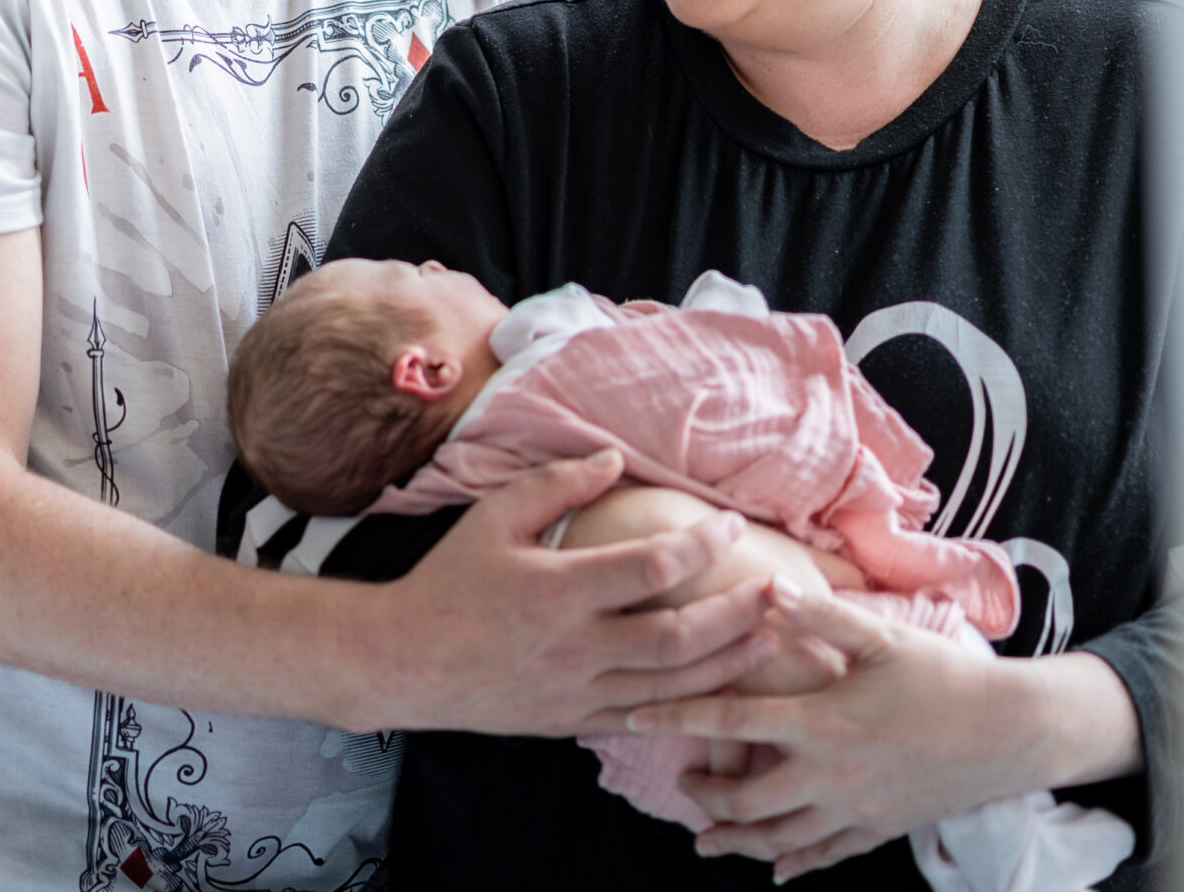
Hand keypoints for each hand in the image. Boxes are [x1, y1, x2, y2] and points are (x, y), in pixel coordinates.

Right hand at [369, 449, 769, 735]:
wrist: (406, 660)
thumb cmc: (449, 581)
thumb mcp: (493, 519)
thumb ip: (556, 485)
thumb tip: (616, 460)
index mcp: (557, 590)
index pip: (651, 568)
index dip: (701, 545)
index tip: (730, 524)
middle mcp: (575, 647)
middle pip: (678, 636)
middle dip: (737, 612)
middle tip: (777, 588)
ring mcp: (576, 692)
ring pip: (673, 686)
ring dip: (730, 662)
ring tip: (771, 636)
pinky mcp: (573, 723)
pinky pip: (645, 719)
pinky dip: (690, 705)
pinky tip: (721, 686)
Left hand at [621, 579, 1031, 876]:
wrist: (1012, 733)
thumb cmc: (945, 676)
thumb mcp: (883, 636)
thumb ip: (821, 615)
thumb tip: (765, 585)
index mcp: (821, 722)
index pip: (731, 720)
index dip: (675, 717)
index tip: (630, 716)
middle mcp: (829, 775)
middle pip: (744, 799)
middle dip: (703, 793)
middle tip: (681, 780)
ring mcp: (854, 810)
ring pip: (778, 840)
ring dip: (735, 840)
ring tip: (706, 836)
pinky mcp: (880, 830)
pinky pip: (826, 858)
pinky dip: (795, 867)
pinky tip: (776, 872)